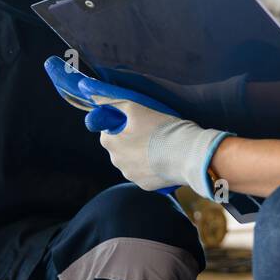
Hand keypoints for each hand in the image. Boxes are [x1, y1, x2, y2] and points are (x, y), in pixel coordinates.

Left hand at [43, 56, 228, 196]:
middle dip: (130, 140)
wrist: (188, 154)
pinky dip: (151, 166)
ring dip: (140, 154)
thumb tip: (91, 93)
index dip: (122, 124)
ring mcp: (131, 176)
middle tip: (151, 131)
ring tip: (160, 145)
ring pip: (131, 161)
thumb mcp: (134, 106)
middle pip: (119, 147)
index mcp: (110, 143)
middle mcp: (116, 162)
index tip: (138, 121)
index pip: (108, 132)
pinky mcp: (146, 186)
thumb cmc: (161, 127)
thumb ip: (111, 100)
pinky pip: (144, 173)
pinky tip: (164, 158)